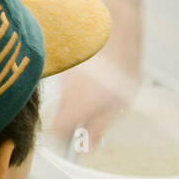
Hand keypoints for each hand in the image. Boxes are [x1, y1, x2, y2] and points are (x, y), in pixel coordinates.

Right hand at [51, 18, 141, 154]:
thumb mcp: (118, 106)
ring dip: (76, 99)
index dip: (62, 139)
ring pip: (64, 96)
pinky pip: (68, 81)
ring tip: (100, 92)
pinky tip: (96, 77)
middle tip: (91, 117)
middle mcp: (65, 92)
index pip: (56, 131)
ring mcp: (64, 77)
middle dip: (71, 119)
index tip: (72, 140)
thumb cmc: (122, 71)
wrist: (116, 31)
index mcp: (77, 106)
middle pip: (58, 114)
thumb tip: (88, 147)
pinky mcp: (66, 64)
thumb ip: (99, 127)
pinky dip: (78, 83)